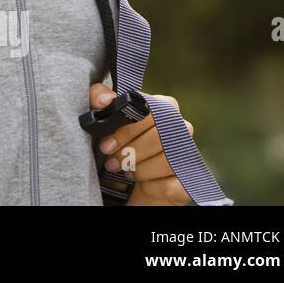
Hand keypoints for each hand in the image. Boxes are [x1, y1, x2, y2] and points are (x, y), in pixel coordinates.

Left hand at [89, 82, 193, 204]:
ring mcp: (186, 155)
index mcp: (162, 107)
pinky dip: (151, 185)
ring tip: (123, 171)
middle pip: (160, 137)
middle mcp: (180, 129)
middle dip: (131, 151)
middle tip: (111, 162)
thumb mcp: (100, 118)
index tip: (106, 145)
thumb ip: (97, 97)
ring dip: (140, 169)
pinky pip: (172, 184)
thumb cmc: (113, 142)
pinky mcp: (186, 181)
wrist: (121, 182)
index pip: (152, 112)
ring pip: (168, 161)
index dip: (128, 130)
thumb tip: (106, 99)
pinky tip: (141, 183)